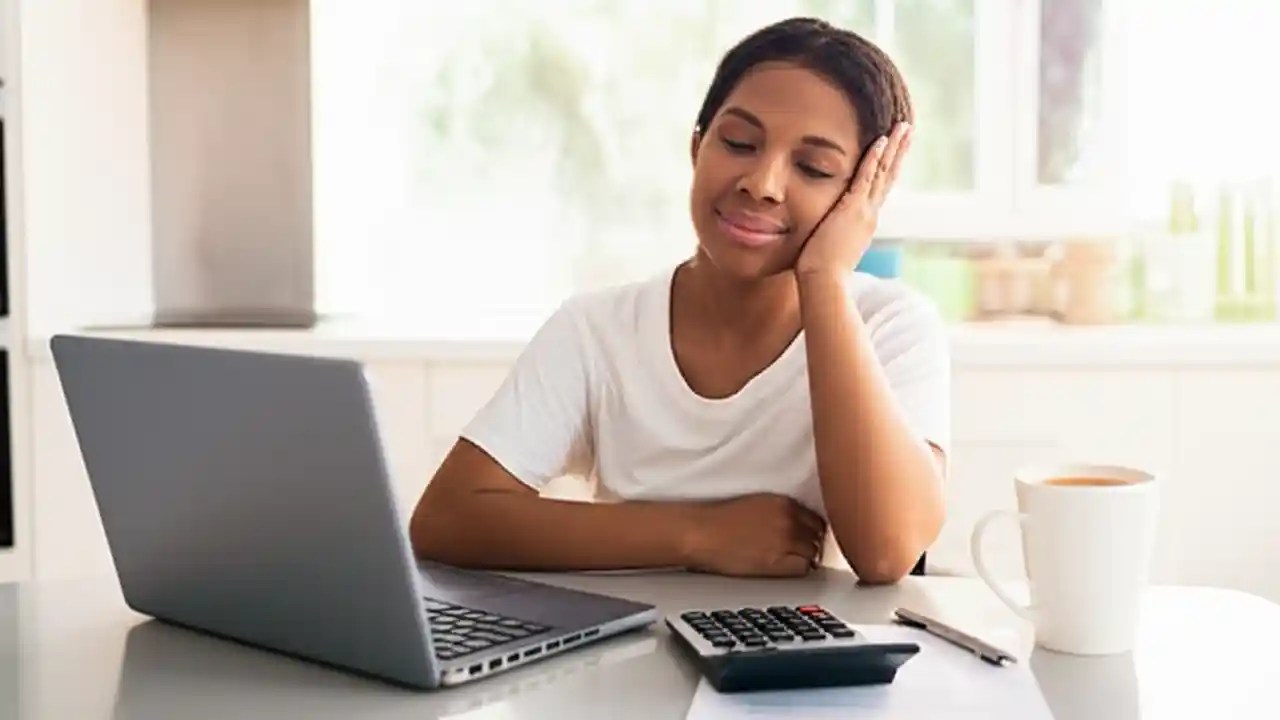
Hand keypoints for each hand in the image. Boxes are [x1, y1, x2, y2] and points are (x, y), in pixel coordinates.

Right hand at [679, 494, 827, 577]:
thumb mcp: (756, 504)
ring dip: (805, 557)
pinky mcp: (778, 560)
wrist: (701, 532)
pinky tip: (783, 568)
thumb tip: (794, 526)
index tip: (806, 538)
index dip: (811, 531)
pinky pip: (803, 568)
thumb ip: (780, 512)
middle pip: (818, 536)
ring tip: (788, 561)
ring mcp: (786, 540)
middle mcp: (789, 519)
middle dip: (810, 544)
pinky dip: (798, 569)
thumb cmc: (719, 520)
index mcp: (784, 502)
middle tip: (799, 552)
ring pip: (813, 553)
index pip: (815, 519)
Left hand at [794, 122, 912, 276]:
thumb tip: (826, 237)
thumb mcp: (832, 249)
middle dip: (898, 151)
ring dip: (893, 147)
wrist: (825, 283)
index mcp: (864, 222)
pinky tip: (880, 140)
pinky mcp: (852, 210)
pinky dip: (873, 159)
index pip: (879, 188)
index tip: (894, 150)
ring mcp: (864, 211)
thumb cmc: (822, 273)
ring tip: (903, 126)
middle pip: (889, 175)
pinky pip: (865, 178)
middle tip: (908, 129)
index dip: (888, 167)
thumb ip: (834, 237)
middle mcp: (870, 214)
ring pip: (883, 172)